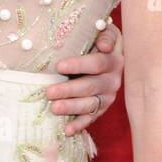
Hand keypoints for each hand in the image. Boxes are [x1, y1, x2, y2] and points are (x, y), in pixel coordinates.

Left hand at [47, 20, 123, 135]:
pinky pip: (90, 118)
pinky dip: (79, 125)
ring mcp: (107, 96)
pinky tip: (67, 130)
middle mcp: (112, 80)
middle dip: (69, 90)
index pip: (96, 63)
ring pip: (90, 104)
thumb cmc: (98, 40)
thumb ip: (105, 35)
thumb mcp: (104, 31)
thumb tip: (103, 46)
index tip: (59, 66)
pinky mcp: (101, 108)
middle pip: (90, 86)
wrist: (109, 54)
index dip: (78, 65)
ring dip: (71, 107)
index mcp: (112, 60)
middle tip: (49, 92)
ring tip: (53, 109)